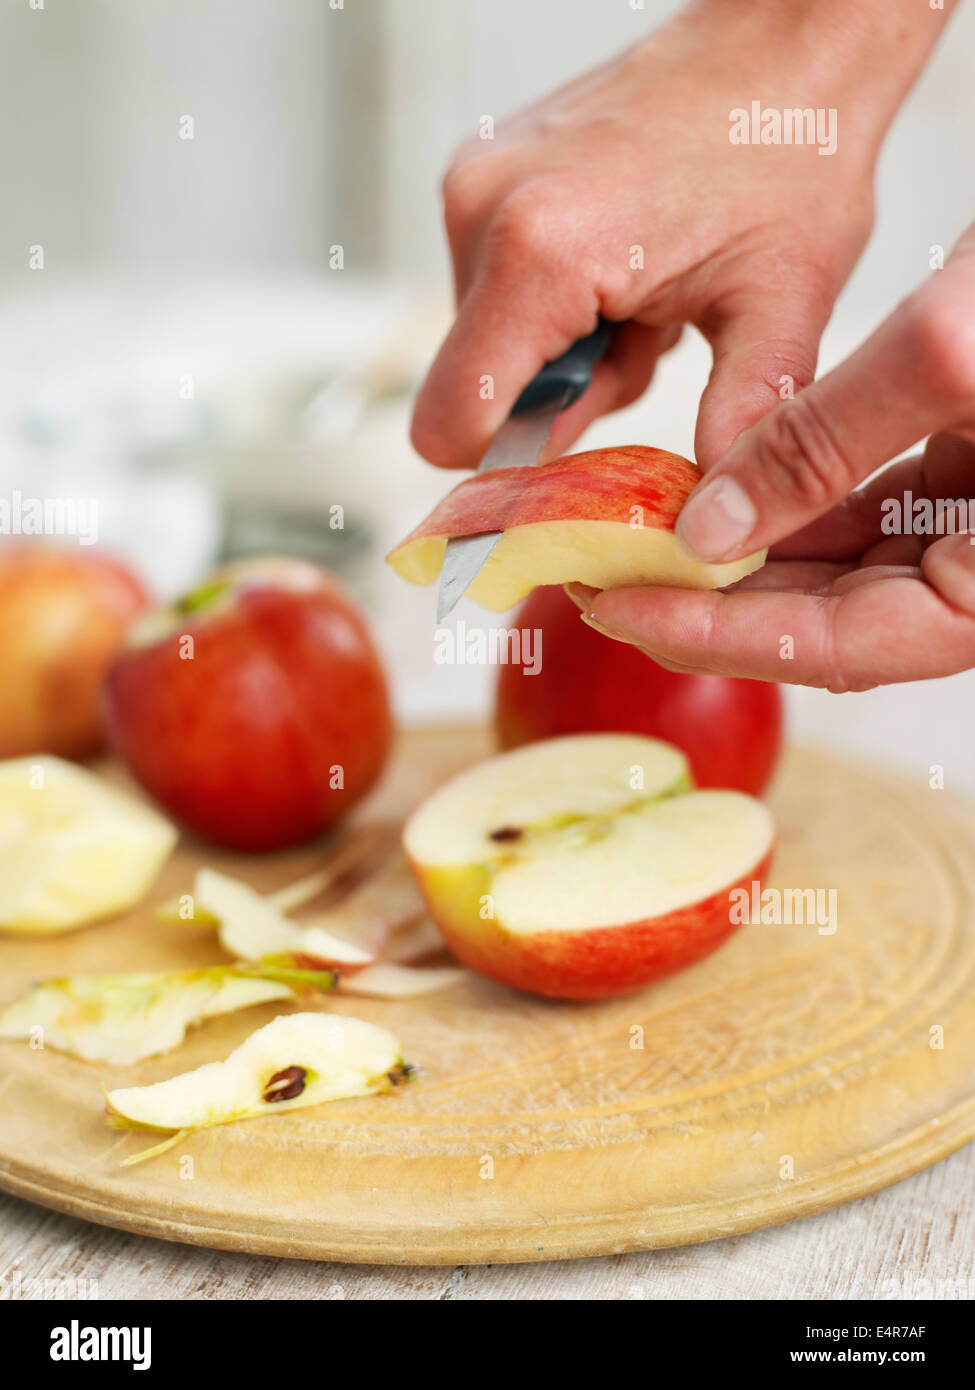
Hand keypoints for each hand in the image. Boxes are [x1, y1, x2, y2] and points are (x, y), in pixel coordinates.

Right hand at [411, 0, 947, 471]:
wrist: (785, 39)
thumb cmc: (788, 151)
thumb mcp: (784, 306)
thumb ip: (741, 422)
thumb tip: (715, 523)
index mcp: (542, 251)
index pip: (452, 424)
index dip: (504, 469)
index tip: (575, 464)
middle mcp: (483, 210)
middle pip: (473, 389)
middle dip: (558, 401)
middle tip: (648, 350)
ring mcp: (475, 184)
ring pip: (486, 343)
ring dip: (564, 354)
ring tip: (646, 302)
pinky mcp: (484, 173)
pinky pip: (495, 290)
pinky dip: (556, 308)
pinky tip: (625, 271)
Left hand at [579, 228, 974, 690]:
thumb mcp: (948, 357)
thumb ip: (824, 447)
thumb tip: (708, 533)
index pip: (833, 645)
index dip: (715, 633)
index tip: (616, 607)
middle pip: (820, 620)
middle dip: (706, 601)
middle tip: (598, 577)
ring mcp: (967, 531)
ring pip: (828, 568)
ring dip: (732, 551)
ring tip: (636, 533)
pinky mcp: (953, 477)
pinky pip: (849, 511)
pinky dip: (777, 499)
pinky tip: (708, 484)